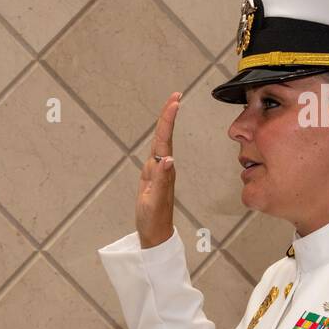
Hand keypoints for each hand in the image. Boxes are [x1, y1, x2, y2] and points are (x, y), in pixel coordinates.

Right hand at [136, 91, 180, 247]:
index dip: (168, 120)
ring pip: (161, 142)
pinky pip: (157, 152)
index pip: (164, 139)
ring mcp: (159, 171)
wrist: (155, 233)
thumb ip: (160, 180)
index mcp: (163, 170)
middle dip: (168, 115)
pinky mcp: (154, 176)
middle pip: (164, 136)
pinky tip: (161, 134)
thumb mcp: (154, 200)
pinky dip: (159, 138)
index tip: (174, 101)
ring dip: (165, 124)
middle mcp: (163, 167)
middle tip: (175, 95)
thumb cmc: (153, 219)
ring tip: (170, 106)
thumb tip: (167, 159)